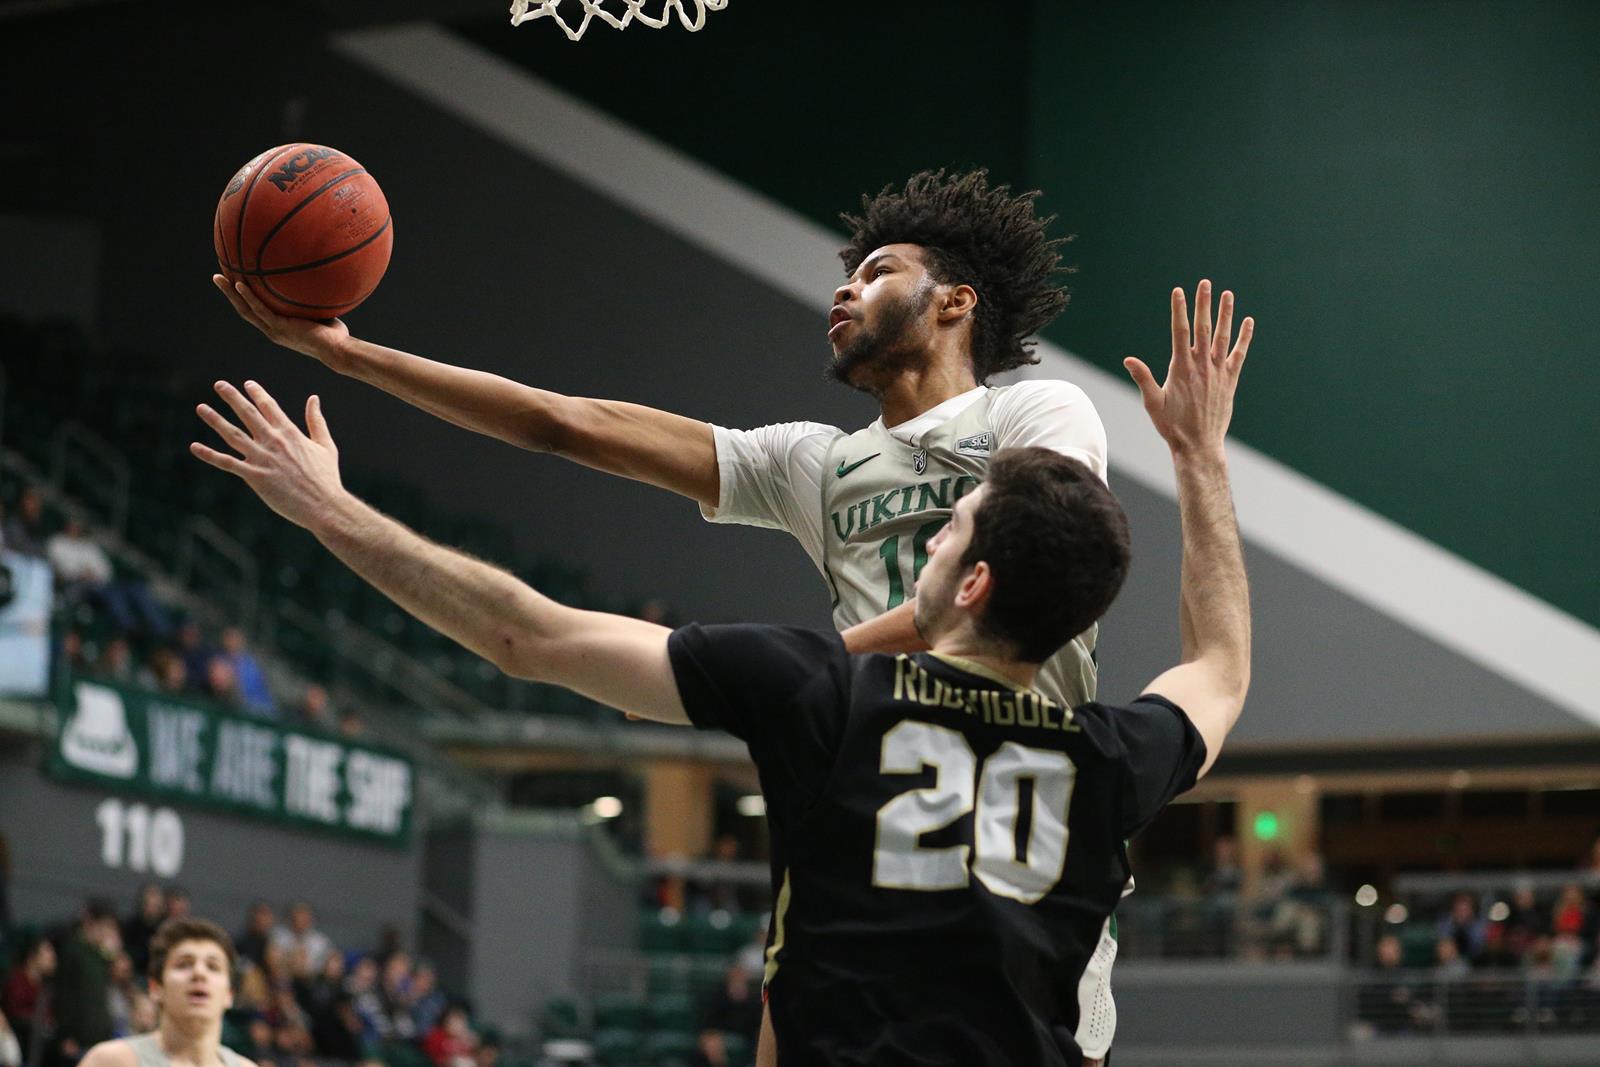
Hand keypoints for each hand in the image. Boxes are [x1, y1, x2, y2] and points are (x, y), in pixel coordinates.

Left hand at [190, 380, 347, 531]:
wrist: (323, 504)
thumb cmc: (326, 477)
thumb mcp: (325, 445)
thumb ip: (316, 421)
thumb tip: (314, 398)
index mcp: (290, 433)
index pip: (269, 407)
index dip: (257, 393)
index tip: (247, 384)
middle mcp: (273, 442)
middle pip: (248, 414)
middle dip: (232, 397)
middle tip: (219, 384)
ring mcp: (262, 458)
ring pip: (233, 434)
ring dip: (215, 420)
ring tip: (201, 407)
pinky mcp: (254, 476)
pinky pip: (227, 463)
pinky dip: (210, 455)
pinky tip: (194, 447)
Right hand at [212, 274, 351, 369]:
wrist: (338, 350)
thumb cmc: (335, 334)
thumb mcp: (321, 313)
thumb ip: (313, 301)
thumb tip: (319, 279)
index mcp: (278, 327)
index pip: (255, 312)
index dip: (243, 299)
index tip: (235, 285)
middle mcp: (272, 330)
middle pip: (243, 309)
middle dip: (229, 293)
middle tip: (218, 277)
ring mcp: (274, 330)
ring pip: (245, 309)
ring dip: (231, 293)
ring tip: (219, 277)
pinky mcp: (280, 328)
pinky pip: (260, 310)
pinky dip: (249, 297)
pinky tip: (240, 284)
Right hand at [1124, 280, 1252, 455]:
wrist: (1198, 444)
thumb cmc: (1172, 426)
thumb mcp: (1152, 402)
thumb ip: (1143, 378)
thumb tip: (1128, 359)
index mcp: (1181, 368)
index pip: (1179, 331)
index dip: (1179, 309)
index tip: (1178, 291)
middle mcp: (1201, 366)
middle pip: (1202, 328)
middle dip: (1203, 304)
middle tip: (1205, 283)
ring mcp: (1218, 372)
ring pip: (1223, 336)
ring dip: (1225, 314)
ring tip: (1227, 294)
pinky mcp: (1230, 380)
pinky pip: (1239, 354)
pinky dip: (1244, 338)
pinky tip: (1248, 322)